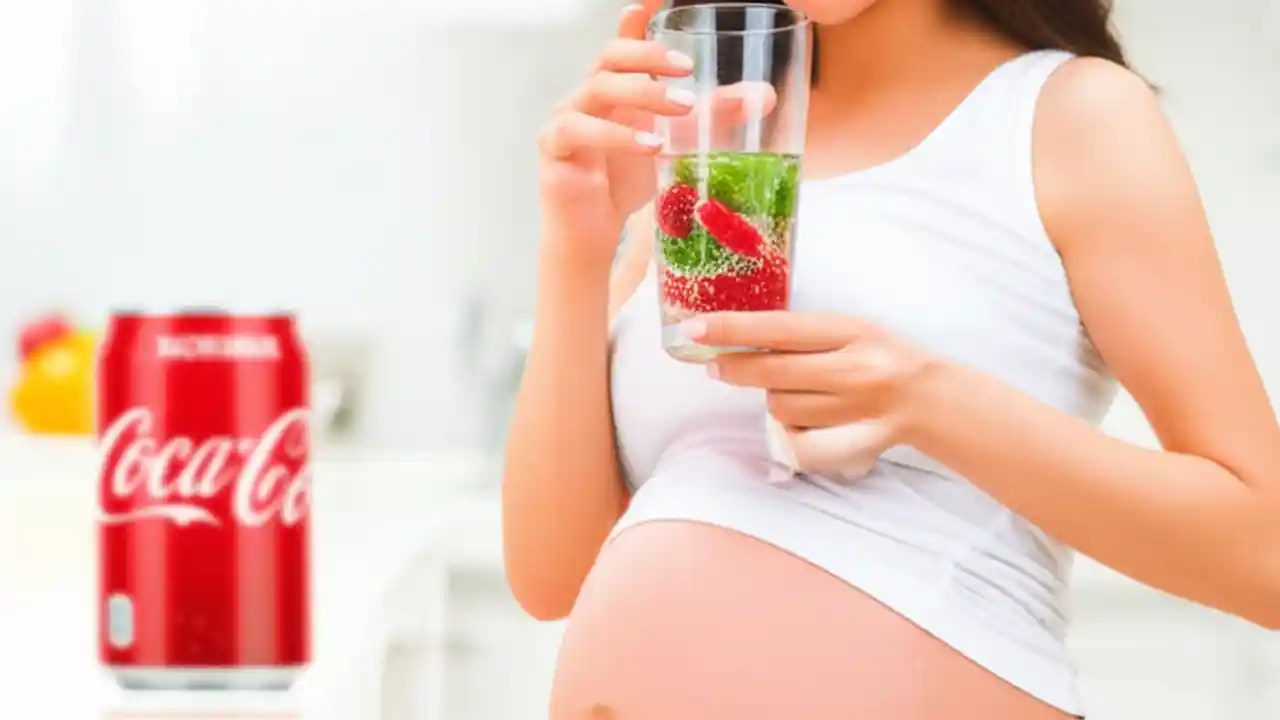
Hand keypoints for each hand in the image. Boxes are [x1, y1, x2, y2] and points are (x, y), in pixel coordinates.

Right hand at [538, 0, 693, 267]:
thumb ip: (712, 117)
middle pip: (610, 55)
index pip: (624, 38)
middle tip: (688, 68)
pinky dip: (617, 135)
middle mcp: (587, 93)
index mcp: (616, 85)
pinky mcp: (553, 147)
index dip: (638, 17)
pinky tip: (650, 146)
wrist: (593, 234)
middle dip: (649, 56)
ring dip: (643, 95)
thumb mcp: (679, 144)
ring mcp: (566, 117)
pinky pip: (578, 129)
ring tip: (682, 110)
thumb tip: (765, 96)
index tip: (654, 0)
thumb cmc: (629, 182)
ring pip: (597, 87)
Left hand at [686, 312, 943, 475]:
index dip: (731, 329)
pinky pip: (797, 441)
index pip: (779, 329)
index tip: (693, 328)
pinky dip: (790, 430)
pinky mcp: (853, 443)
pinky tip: (801, 419)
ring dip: (774, 399)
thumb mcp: (849, 329)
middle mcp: (855, 370)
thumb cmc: (879, 355)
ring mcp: (855, 410)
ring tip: (794, 390)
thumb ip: (801, 334)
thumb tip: (737, 337)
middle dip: (734, 368)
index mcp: (852, 331)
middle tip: (713, 364)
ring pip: (781, 408)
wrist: (929, 397)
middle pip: (772, 374)